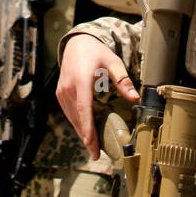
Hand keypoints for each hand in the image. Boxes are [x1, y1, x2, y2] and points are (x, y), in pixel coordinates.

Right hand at [56, 33, 138, 158]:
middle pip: (77, 118)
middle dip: (86, 137)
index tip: (91, 144)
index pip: (84, 108)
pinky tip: (85, 132)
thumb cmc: (96, 52)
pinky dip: (76, 123)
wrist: (77, 43)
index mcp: (81, 80)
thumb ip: (123, 81)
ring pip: (71, 117)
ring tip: (92, 147)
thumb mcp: (113, 62)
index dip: (87, 128)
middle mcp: (68, 87)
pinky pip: (68, 112)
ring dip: (81, 132)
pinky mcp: (60, 93)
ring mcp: (62, 91)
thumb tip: (135, 98)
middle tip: (95, 154)